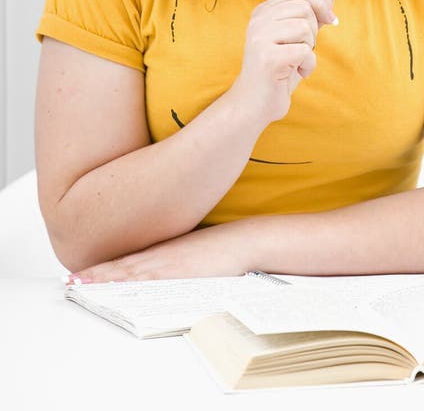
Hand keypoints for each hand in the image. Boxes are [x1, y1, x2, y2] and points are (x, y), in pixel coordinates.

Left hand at [65, 223, 250, 282]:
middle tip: (71, 282)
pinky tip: (115, 291)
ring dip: (104, 281)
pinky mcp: (179, 274)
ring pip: (129, 275)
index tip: (80, 273)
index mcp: (162, 251)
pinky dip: (128, 287)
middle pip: (121, 268)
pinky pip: (148, 283)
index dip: (101, 268)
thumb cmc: (221, 246)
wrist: (243, 241)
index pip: (125, 261)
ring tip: (82, 287)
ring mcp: (168, 265)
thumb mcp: (191, 249)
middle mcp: (161, 256)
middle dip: (95, 275)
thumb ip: (173, 257)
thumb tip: (162, 267)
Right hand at [229, 0, 336, 124]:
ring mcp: (260, 38)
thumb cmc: (277, 73)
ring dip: (309, 48)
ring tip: (297, 62)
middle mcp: (258, 21)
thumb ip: (311, 18)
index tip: (330, 19)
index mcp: (263, 13)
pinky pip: (305, 51)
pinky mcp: (268, 58)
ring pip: (305, 28)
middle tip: (303, 49)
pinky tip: (298, 72)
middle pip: (304, 8)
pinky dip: (309, 65)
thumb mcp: (296, 41)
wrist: (253, 104)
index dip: (318, 2)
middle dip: (314, 30)